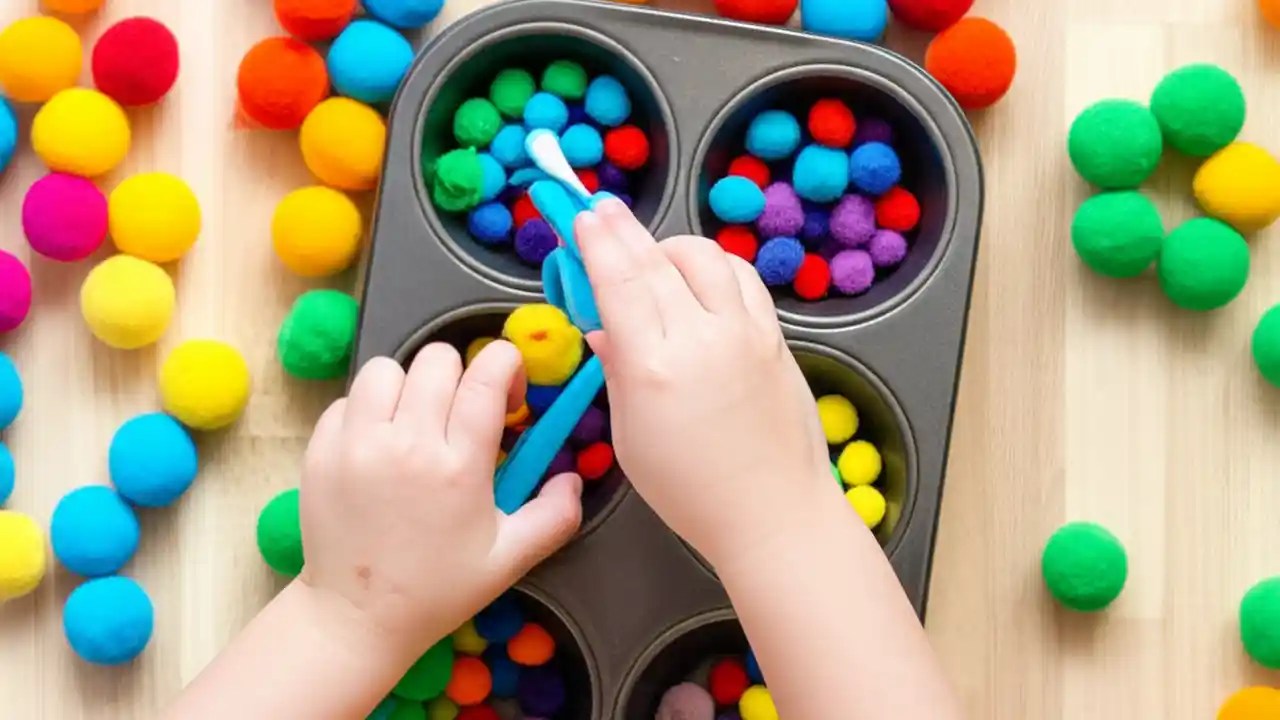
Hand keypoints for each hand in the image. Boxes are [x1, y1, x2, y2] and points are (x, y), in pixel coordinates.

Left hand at [297, 345, 583, 659]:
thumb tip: (573, 477)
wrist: (355, 618)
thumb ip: (554, 516)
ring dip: (408, 386)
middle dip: (459, 375)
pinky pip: (347, 399)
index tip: (507, 391)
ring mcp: (357, 444)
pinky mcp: (321, 451)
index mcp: (459, 467)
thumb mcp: (509, 560)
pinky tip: (378, 443)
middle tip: (460, 412)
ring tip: (414, 420)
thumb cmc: (438, 589)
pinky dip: (367, 411)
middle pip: (437, 359)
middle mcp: (407, 444)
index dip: (505, 364)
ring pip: (386, 369)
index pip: (485, 375)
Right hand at [574, 199, 834, 571]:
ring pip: (706, 257)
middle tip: (601, 210)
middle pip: (656, 262)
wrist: (774, 511)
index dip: (597, 242)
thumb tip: (604, 329)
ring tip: (652, 257)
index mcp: (654, 368)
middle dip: (623, 230)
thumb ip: (616, 371)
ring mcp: (745, 333)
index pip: (621, 282)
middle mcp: (702, 339)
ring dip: (671, 246)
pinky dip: (716, 266)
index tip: (582, 217)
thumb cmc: (691, 490)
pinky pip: (743, 278)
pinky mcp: (775, 337)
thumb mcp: (631, 436)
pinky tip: (700, 277)